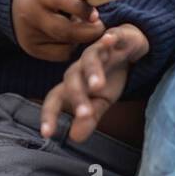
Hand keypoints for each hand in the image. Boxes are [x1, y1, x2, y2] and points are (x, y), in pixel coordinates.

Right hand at [11, 0, 103, 60]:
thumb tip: (96, 5)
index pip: (61, 0)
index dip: (81, 9)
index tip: (96, 15)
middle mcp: (31, 14)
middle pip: (64, 30)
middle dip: (88, 32)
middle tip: (101, 28)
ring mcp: (29, 34)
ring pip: (64, 44)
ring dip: (80, 39)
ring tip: (83, 27)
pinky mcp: (31, 48)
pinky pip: (59, 54)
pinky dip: (70, 47)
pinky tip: (71, 36)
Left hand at [40, 24, 149, 142]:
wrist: (127, 48)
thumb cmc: (109, 76)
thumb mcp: (102, 101)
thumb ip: (89, 118)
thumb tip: (74, 138)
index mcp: (74, 84)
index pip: (56, 98)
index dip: (50, 114)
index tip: (47, 134)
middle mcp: (80, 66)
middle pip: (71, 78)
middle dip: (77, 97)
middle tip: (86, 114)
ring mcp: (96, 51)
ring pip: (89, 58)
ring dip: (92, 71)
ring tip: (98, 86)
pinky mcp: (113, 38)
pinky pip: (109, 37)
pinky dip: (109, 38)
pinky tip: (110, 40)